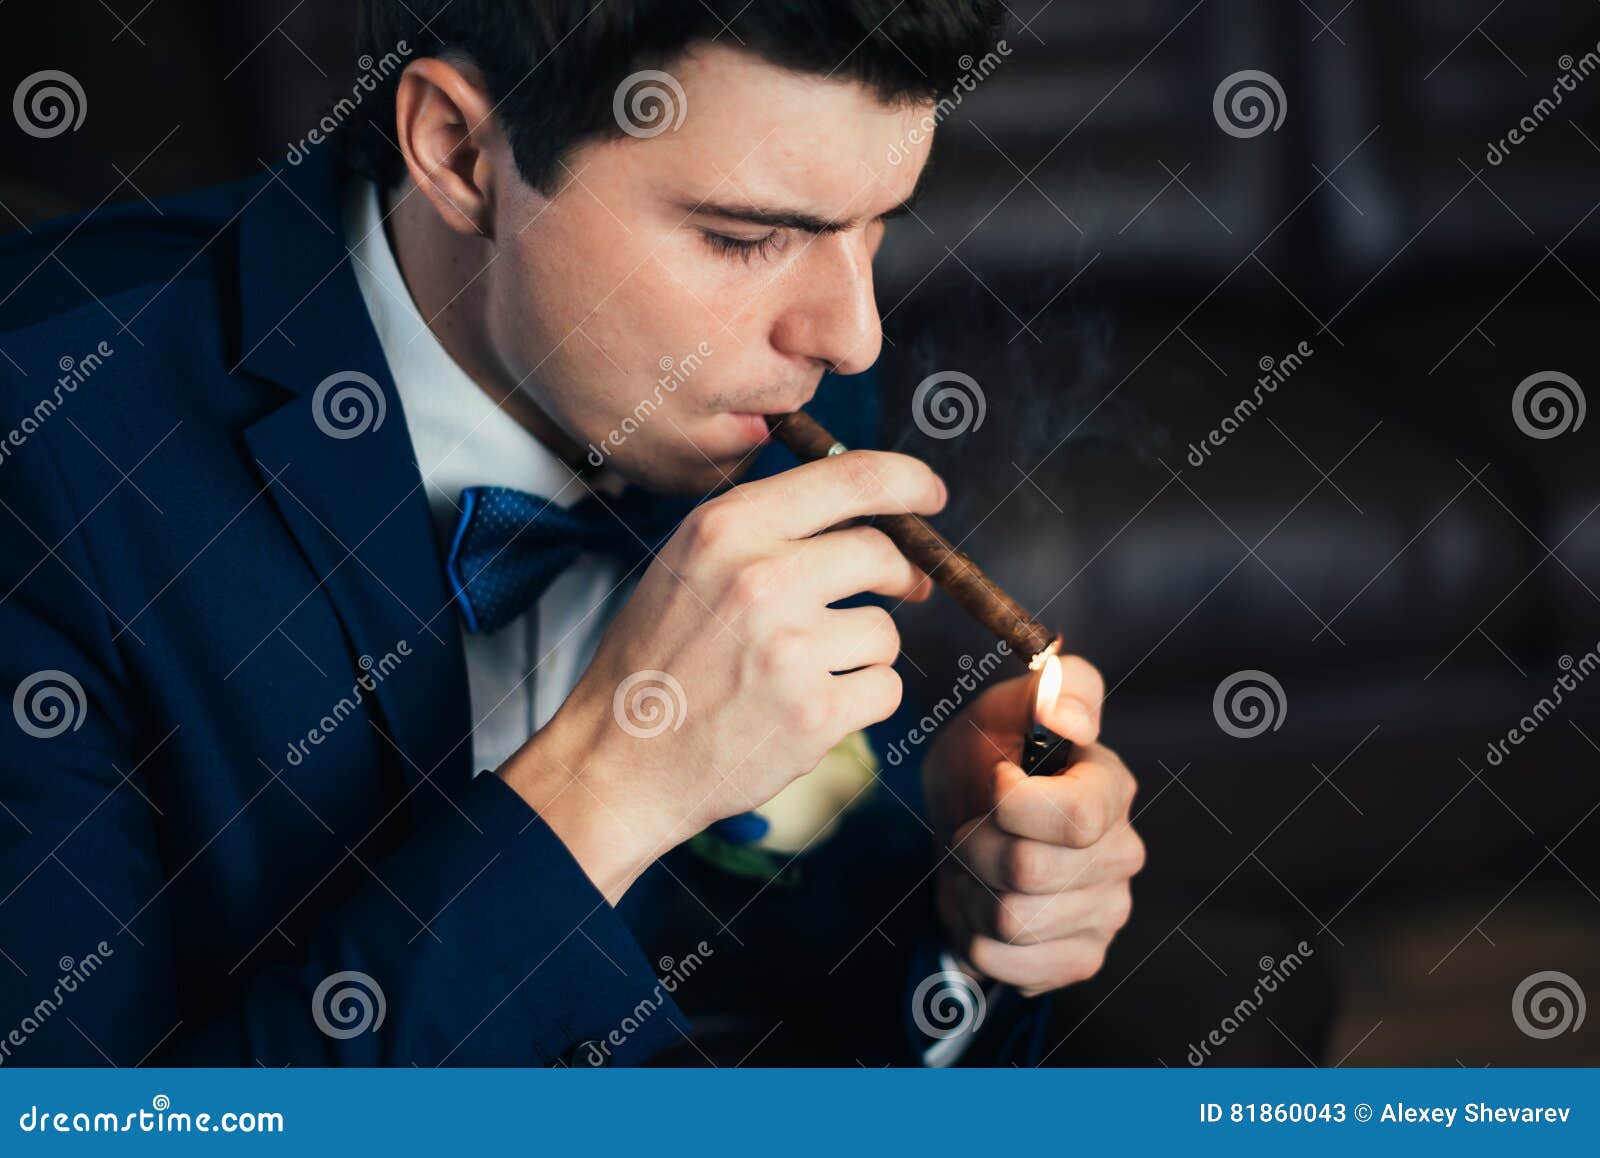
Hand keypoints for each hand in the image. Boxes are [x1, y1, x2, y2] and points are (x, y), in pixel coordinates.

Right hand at [499, 450, 944, 901]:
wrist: (618, 759)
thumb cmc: (658, 659)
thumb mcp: (690, 565)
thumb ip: (768, 529)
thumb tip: (869, 513)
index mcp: (728, 527)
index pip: (853, 477)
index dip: (909, 482)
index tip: (931, 496)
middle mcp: (761, 577)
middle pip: (881, 553)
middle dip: (901, 574)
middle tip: (903, 590)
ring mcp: (791, 647)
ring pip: (884, 630)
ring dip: (864, 651)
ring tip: (806, 671)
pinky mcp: (815, 712)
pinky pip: (884, 688)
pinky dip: (860, 702)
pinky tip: (808, 710)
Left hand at [922, 656, 1143, 997]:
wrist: (958, 825)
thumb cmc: (984, 761)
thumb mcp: (1004, 706)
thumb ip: (1053, 687)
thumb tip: (1072, 718)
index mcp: (1111, 788)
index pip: (1077, 817)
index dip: (1013, 806)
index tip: (994, 782)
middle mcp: (1122, 852)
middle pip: (1031, 872)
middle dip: (974, 847)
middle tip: (971, 828)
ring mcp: (1108, 910)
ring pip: (1012, 921)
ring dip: (969, 891)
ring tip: (974, 866)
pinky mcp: (1082, 957)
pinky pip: (1007, 964)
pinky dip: (974, 937)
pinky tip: (984, 906)